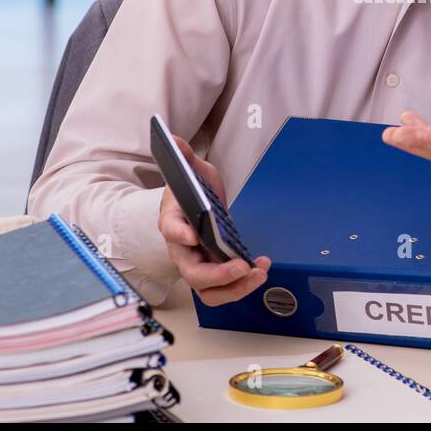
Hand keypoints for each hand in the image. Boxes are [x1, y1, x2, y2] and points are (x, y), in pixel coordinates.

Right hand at [157, 134, 270, 305]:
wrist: (193, 207)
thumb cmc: (190, 192)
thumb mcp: (191, 171)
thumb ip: (185, 158)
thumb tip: (176, 140)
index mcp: (172, 221)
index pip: (170, 229)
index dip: (180, 235)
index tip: (193, 235)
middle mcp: (182, 249)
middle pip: (191, 272)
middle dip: (217, 275)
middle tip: (240, 267)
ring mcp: (197, 264)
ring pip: (208, 290)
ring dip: (235, 288)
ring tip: (258, 273)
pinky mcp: (213, 272)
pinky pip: (224, 289)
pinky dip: (243, 284)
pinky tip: (260, 268)